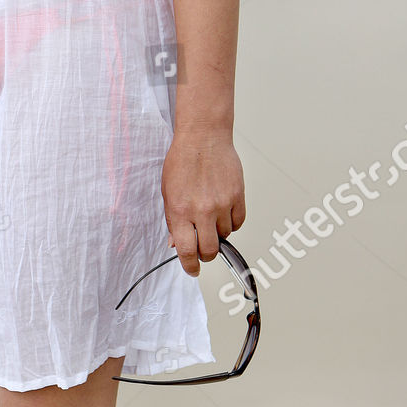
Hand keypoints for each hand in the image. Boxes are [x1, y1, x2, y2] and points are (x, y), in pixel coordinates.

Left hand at [161, 125, 246, 276]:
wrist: (203, 137)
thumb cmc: (182, 161)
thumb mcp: (167, 192)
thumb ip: (173, 220)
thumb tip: (176, 244)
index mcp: (179, 211)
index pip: (186, 251)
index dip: (189, 265)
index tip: (192, 269)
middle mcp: (201, 210)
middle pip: (209, 250)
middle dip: (205, 255)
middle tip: (203, 249)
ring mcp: (222, 204)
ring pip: (225, 236)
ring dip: (218, 233)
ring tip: (210, 215)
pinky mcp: (238, 197)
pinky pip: (238, 222)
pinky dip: (232, 222)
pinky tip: (223, 210)